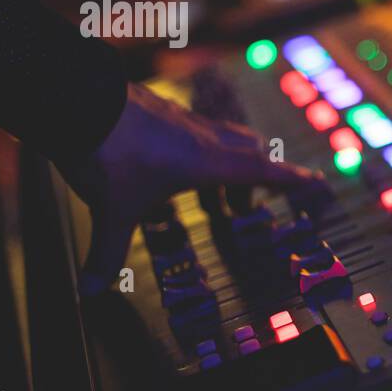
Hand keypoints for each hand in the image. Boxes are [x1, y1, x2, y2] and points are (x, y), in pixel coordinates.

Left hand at [67, 82, 321, 294]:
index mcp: (206, 162)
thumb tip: (94, 289)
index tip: (315, 182)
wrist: (76, 101)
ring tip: (209, 187)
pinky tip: (171, 161)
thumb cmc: (107, 154)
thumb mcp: (111, 210)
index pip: (262, 171)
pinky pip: (196, 128)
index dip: (291, 179)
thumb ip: (107, 250)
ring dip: (228, 161)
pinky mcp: (162, 109)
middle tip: (243, 206)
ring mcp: (183, 119)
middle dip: (257, 177)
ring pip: (225, 136)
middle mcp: (203, 137)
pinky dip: (199, 147)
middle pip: (250, 151)